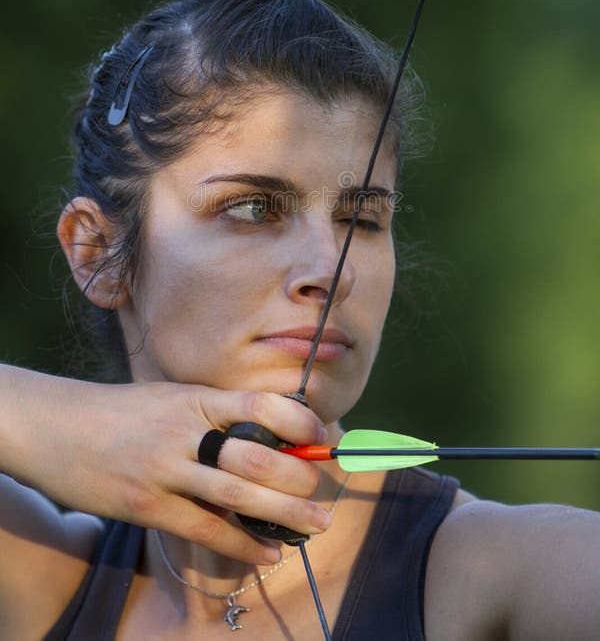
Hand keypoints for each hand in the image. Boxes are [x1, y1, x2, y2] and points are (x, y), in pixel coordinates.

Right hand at [0, 367, 329, 564]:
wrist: (54, 426)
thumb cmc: (120, 412)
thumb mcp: (170, 397)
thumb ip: (212, 413)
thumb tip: (265, 433)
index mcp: (195, 398)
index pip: (260, 404)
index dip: (299, 421)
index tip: (322, 436)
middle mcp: (184, 430)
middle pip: (258, 454)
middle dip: (300, 477)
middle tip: (323, 492)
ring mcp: (165, 468)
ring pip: (238, 493)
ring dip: (284, 513)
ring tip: (316, 525)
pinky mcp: (146, 504)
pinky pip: (204, 528)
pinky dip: (241, 543)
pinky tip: (267, 552)